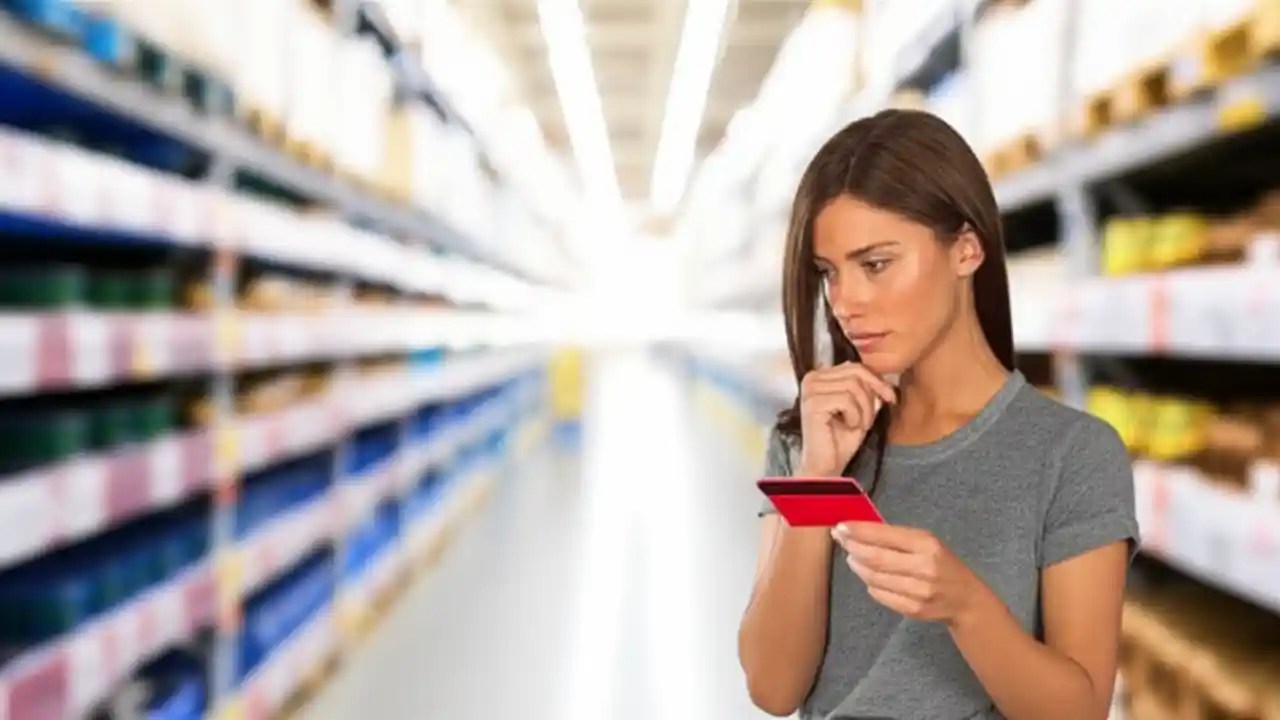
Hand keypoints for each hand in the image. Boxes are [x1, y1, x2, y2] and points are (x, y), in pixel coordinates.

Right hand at [798, 363, 895, 476]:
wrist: (827, 465)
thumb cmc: (840, 440)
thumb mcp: (861, 410)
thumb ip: (870, 393)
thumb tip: (886, 382)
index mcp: (820, 376)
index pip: (855, 366)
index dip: (876, 381)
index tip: (890, 397)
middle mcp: (812, 378)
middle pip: (855, 373)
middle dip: (871, 396)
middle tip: (869, 418)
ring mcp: (810, 390)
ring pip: (853, 386)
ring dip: (864, 409)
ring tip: (858, 425)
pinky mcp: (813, 404)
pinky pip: (846, 400)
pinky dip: (855, 415)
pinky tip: (848, 426)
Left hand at [832, 522, 988, 627]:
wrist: (965, 598)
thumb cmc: (941, 563)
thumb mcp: (925, 542)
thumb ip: (896, 537)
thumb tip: (858, 529)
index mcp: (927, 544)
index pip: (884, 536)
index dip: (859, 531)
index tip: (840, 526)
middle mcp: (924, 567)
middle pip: (875, 558)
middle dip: (853, 547)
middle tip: (841, 540)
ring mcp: (919, 591)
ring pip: (874, 578)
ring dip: (858, 566)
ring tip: (852, 557)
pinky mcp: (913, 610)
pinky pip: (880, 595)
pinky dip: (870, 583)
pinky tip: (868, 576)